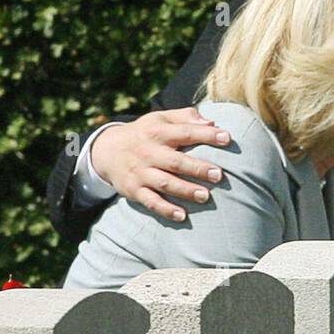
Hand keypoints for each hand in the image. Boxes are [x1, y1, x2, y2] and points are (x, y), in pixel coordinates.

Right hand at [90, 108, 231, 221]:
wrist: (107, 150)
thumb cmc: (145, 134)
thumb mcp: (160, 119)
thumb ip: (185, 117)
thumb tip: (212, 121)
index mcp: (157, 132)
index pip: (184, 132)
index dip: (206, 134)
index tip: (227, 138)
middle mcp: (148, 152)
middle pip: (175, 161)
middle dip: (197, 168)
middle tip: (219, 175)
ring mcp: (141, 172)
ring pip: (164, 182)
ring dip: (185, 190)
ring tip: (205, 196)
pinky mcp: (134, 190)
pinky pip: (150, 201)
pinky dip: (165, 209)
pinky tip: (182, 216)